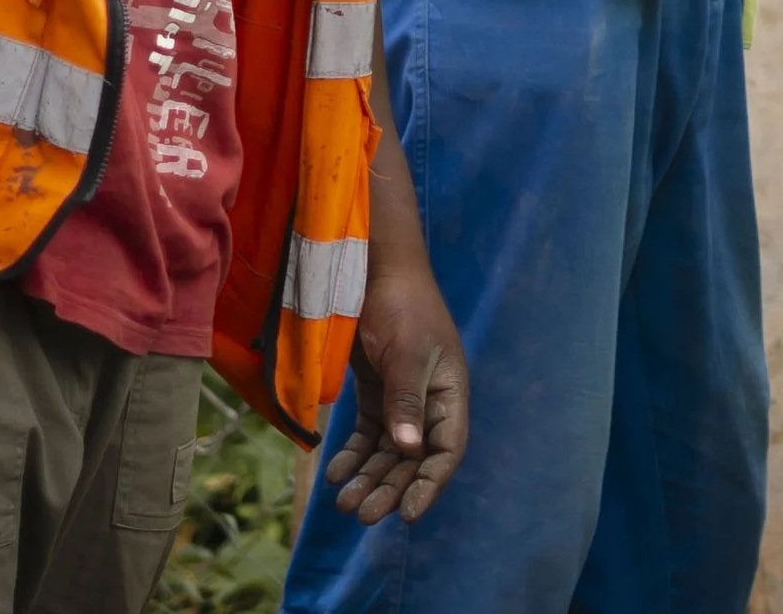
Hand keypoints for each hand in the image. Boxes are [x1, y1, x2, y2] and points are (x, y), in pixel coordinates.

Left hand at [328, 257, 466, 524]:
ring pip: (387, 450)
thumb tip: (410, 449)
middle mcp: (427, 400)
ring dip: (367, 477)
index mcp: (449, 393)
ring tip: (342, 502)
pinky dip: (352, 454)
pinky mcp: (375, 389)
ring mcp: (400, 395)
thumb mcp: (406, 352)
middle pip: (412, 458)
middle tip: (360, 515)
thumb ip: (406, 399)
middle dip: (388, 487)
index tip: (406, 515)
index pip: (445, 451)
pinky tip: (334, 472)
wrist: (374, 267)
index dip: (429, 484)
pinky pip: (367, 432)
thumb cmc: (401, 305)